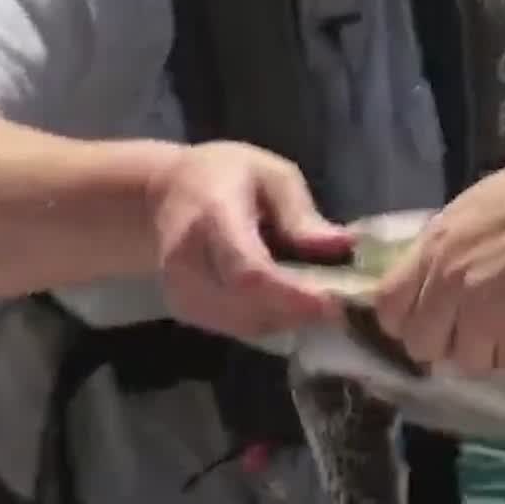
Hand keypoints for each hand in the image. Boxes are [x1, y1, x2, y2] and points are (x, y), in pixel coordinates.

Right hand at [145, 142, 353, 338]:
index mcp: (212, 217)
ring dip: (288, 319)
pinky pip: (236, 328)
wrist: (161, 194)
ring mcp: (180, 290)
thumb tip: (343, 246)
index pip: (248, 272)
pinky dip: (269, 321)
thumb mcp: (272, 175)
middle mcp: (187, 261)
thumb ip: (301, 215)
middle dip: (300, 310)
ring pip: (245, 324)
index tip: (334, 303)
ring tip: (316, 297)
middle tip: (340, 301)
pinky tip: (287, 301)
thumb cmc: (225, 176)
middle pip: (248, 306)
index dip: (292, 294)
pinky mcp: (184, 310)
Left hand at [372, 144, 504, 375]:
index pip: (389, 306)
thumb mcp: (479, 208)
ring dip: (496, 350)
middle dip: (452, 344)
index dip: (408, 322)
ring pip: (470, 361)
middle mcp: (447, 283)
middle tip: (485, 331)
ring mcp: (481, 312)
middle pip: (424, 346)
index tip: (435, 323)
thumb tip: (440, 280)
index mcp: (435, 246)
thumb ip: (451, 246)